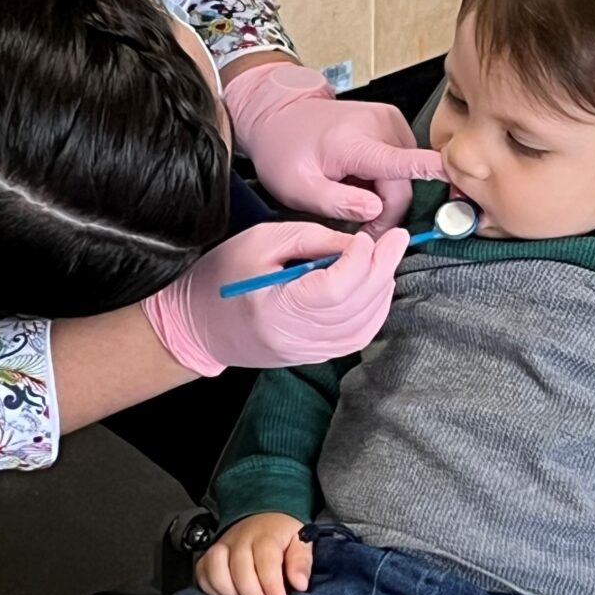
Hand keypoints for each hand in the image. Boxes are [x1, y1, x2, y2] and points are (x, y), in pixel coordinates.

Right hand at [142, 220, 409, 376]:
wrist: (196, 322)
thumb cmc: (223, 274)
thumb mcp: (264, 241)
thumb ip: (313, 240)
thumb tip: (357, 245)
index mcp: (277, 307)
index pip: (335, 290)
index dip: (360, 261)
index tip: (368, 237)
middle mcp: (294, 337)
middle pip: (355, 308)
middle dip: (382, 270)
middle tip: (398, 240)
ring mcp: (305, 352)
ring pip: (362, 327)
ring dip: (382, 292)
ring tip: (387, 261)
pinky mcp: (311, 356)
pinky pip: (355, 339)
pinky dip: (373, 313)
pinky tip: (376, 288)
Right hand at [195, 513, 309, 594]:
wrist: (262, 518)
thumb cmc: (282, 536)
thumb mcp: (301, 541)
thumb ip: (302, 561)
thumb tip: (300, 583)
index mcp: (266, 535)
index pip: (265, 560)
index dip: (271, 585)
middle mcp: (240, 539)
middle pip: (239, 568)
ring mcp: (222, 546)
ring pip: (216, 569)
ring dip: (230, 591)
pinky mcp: (209, 556)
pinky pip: (202, 573)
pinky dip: (213, 589)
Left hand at [224, 63, 445, 233]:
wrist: (278, 114)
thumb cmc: (285, 150)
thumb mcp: (298, 187)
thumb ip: (337, 203)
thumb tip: (375, 211)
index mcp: (355, 142)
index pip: (402, 161)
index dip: (432, 171)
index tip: (459, 174)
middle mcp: (378, 126)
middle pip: (404, 184)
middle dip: (388, 213)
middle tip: (362, 228)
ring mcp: (388, 121)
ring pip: (406, 176)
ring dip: (386, 196)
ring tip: (353, 197)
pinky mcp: (392, 123)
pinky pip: (402, 162)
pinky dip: (386, 178)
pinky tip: (361, 179)